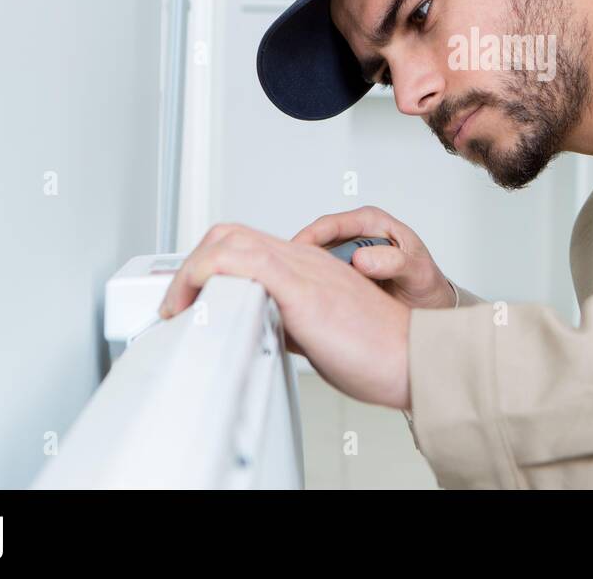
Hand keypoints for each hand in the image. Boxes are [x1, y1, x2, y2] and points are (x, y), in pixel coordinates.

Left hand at [157, 223, 411, 409]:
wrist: (413, 358)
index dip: (210, 266)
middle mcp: (304, 260)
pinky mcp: (301, 288)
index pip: (246, 246)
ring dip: (191, 271)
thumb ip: (290, 322)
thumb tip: (259, 331)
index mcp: (309, 268)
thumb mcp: (321, 333)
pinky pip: (242, 260)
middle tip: (179, 304)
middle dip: (192, 265)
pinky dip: (206, 274)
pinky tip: (197, 306)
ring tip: (180, 309)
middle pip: (231, 234)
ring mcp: (302, 268)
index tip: (192, 301)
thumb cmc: (378, 351)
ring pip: (230, 239)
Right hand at [292, 205, 456, 310]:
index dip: (310, 237)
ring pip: (314, 259)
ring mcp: (348, 255)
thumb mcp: (417, 271)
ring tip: (289, 288)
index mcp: (373, 223)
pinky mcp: (342, 273)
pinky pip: (320, 275)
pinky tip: (303, 298)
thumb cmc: (426, 282)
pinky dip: (310, 284)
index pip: (333, 224)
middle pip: (316, 241)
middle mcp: (357, 236)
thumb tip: (363, 258)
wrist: (430, 306)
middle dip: (298, 257)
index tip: (296, 253)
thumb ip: (395, 262)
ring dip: (301, 272)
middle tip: (284, 275)